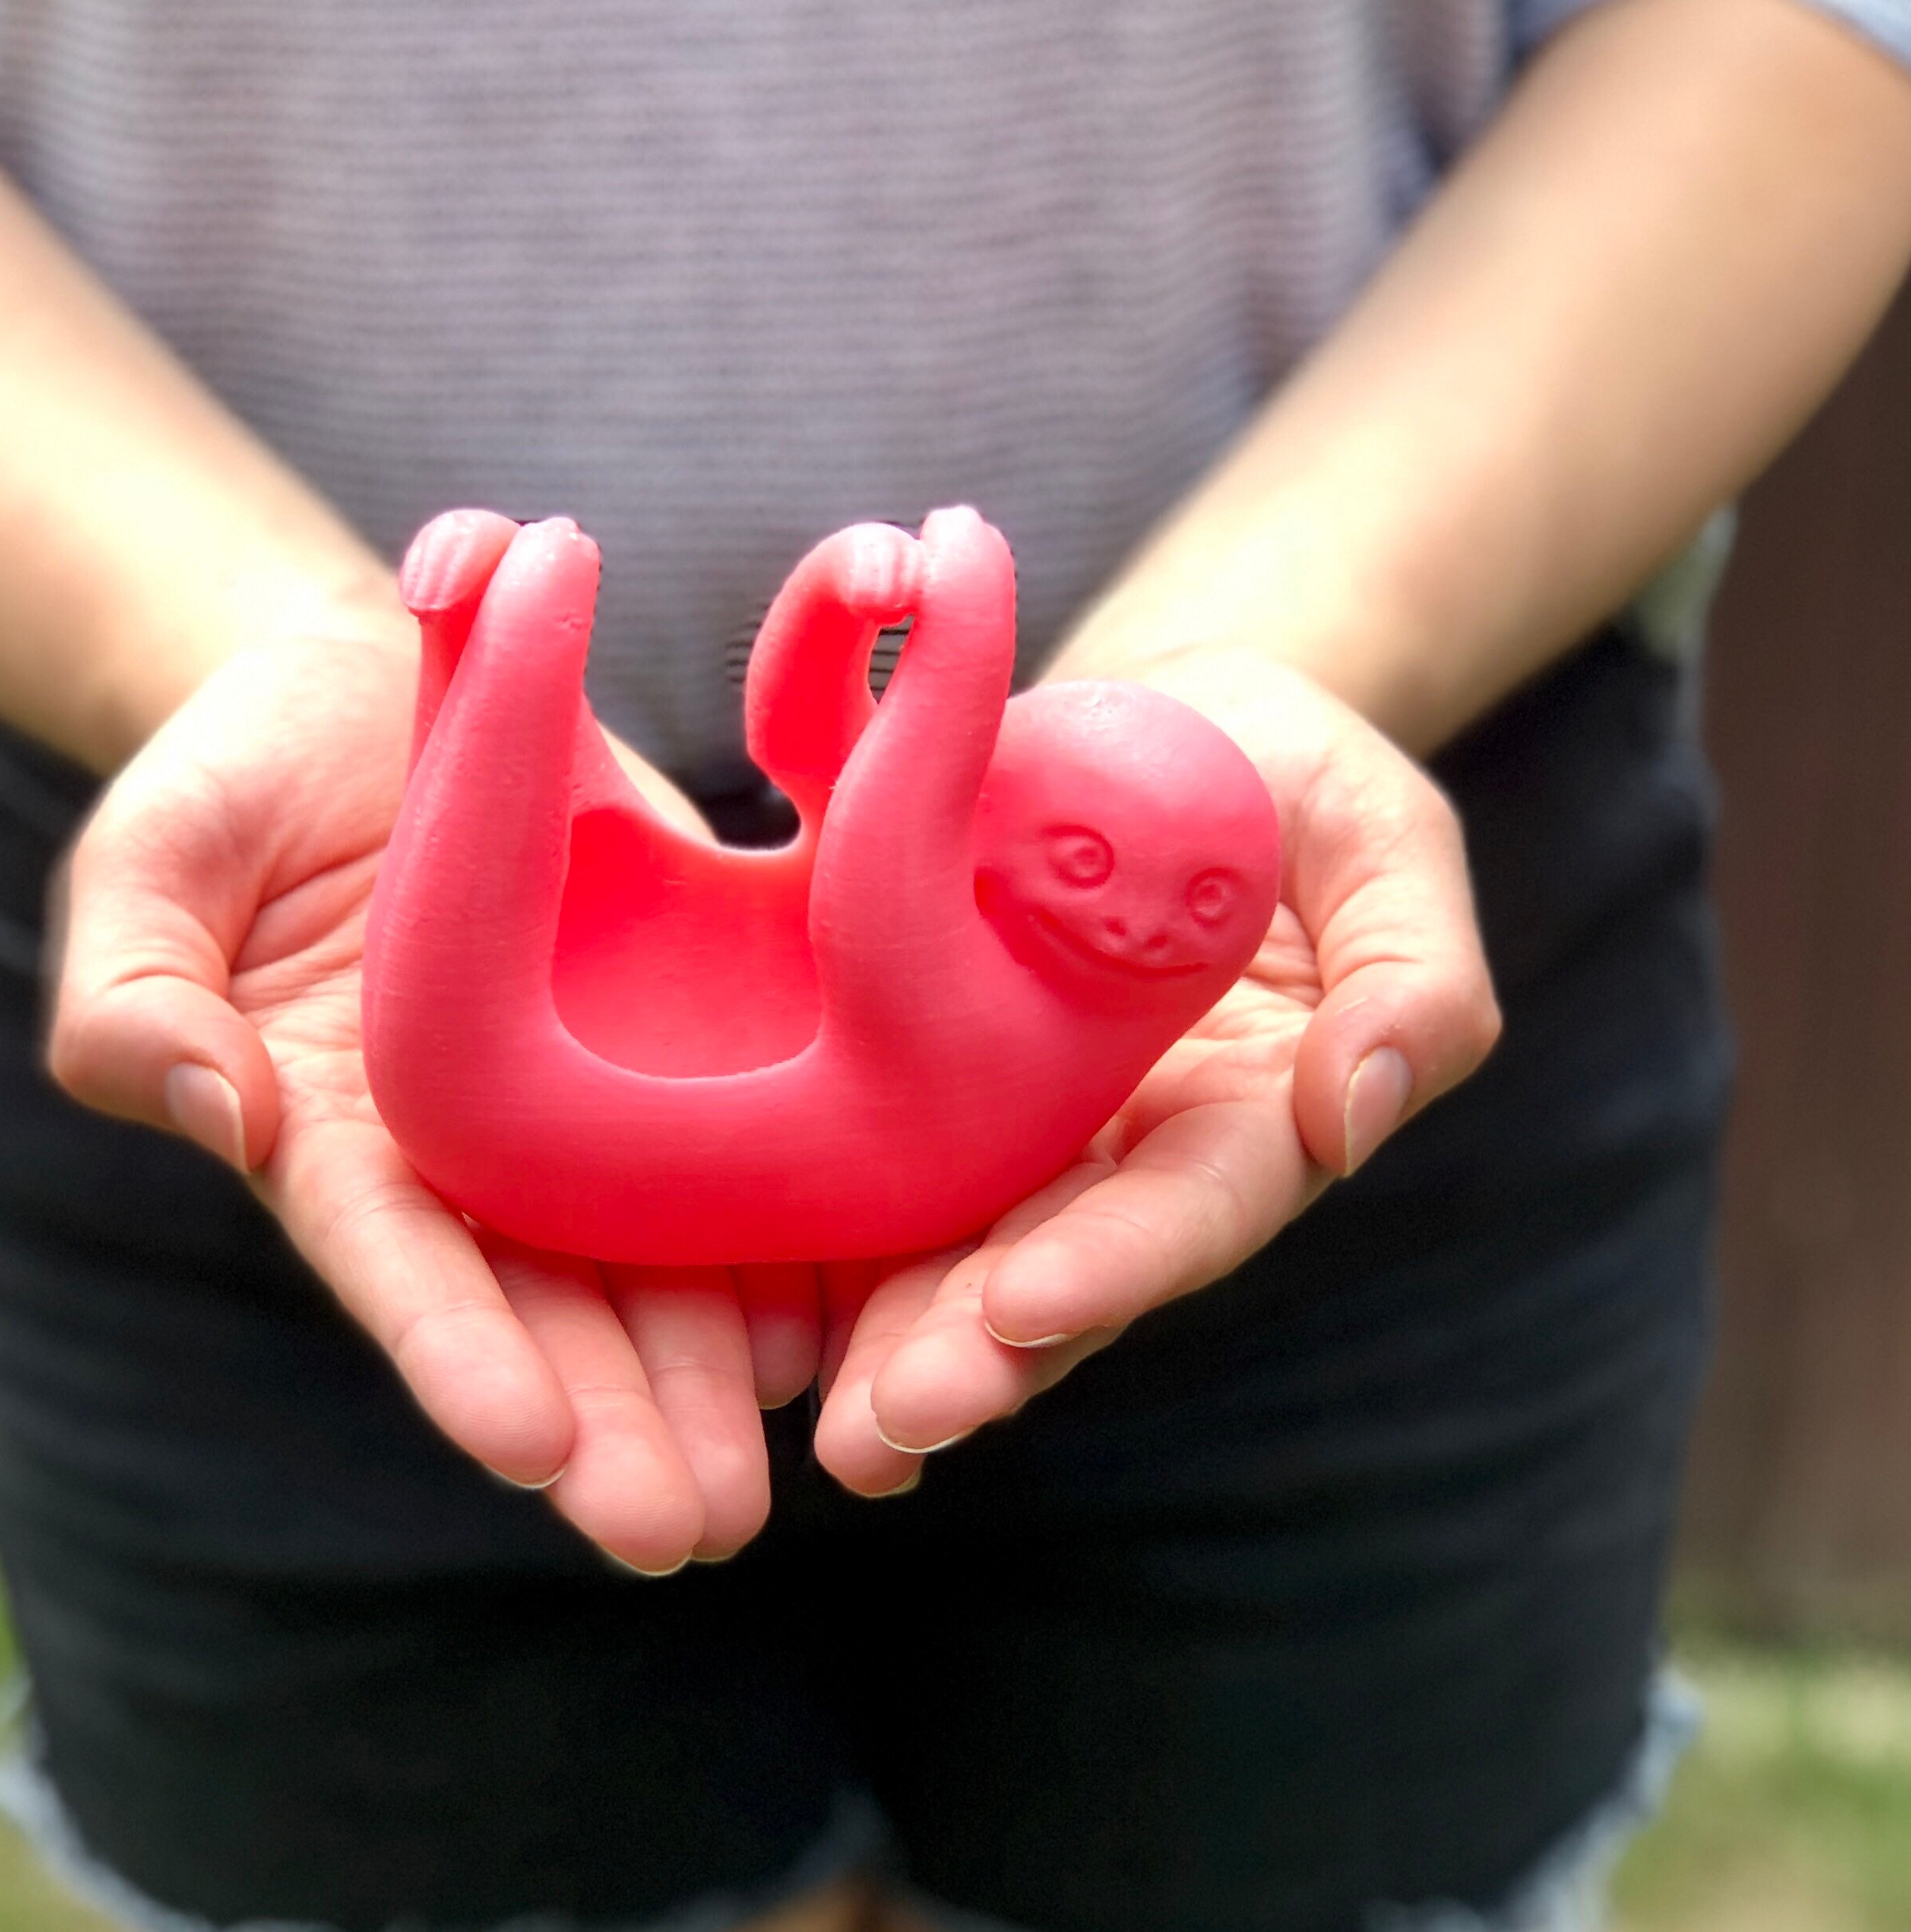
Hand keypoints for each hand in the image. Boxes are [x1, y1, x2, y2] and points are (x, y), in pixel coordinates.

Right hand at [47, 627, 809, 1571]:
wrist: (383, 676)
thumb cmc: (230, 781)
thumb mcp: (145, 867)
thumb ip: (134, 996)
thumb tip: (211, 1108)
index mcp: (336, 1132)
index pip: (400, 1260)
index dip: (460, 1353)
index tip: (532, 1447)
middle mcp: (472, 1147)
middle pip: (548, 1302)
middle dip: (616, 1420)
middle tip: (691, 1529)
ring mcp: (581, 1093)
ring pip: (656, 1251)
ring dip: (715, 1364)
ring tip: (782, 1466)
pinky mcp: (678, 1024)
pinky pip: (739, 1137)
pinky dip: (792, 1223)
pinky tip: (851, 1307)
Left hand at [814, 648, 1501, 1493]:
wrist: (1154, 718)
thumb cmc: (1285, 777)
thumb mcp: (1386, 841)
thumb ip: (1410, 978)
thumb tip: (1353, 1118)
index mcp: (1246, 1112)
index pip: (1190, 1208)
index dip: (1115, 1260)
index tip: (1024, 1306)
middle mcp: (1124, 1154)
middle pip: (1056, 1276)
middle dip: (976, 1359)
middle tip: (882, 1434)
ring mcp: (1018, 1132)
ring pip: (954, 1258)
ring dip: (894, 1344)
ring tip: (838, 1434)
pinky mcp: (924, 1088)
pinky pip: (872, 1178)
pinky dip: (827, 1252)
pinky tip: (769, 1328)